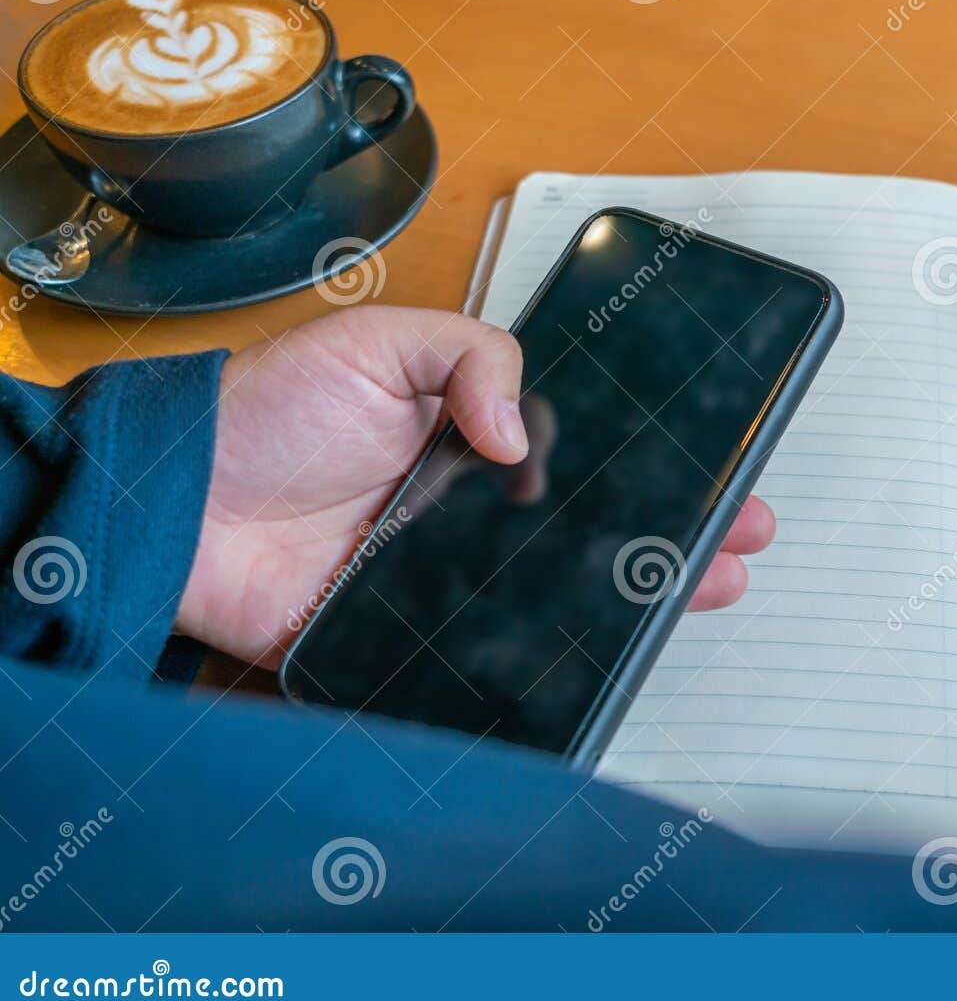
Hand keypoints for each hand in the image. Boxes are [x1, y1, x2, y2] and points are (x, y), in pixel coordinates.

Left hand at [176, 306, 776, 666]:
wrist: (178, 500)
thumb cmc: (268, 409)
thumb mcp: (381, 342)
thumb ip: (470, 360)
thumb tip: (522, 436)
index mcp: (473, 437)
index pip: (586, 451)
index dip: (653, 461)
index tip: (715, 470)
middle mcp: (472, 509)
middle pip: (589, 527)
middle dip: (669, 533)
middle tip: (735, 538)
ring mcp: (446, 575)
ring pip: (556, 592)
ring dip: (630, 596)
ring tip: (700, 589)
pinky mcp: (409, 632)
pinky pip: (487, 648)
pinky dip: (544, 658)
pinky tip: (600, 651)